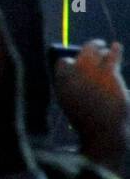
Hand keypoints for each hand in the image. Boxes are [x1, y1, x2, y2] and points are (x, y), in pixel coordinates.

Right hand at [54, 39, 128, 173]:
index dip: (71, 61)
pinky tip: (116, 47)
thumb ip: (73, 87)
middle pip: (80, 53)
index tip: (77, 62)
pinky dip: (114, 50)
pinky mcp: (109, 74)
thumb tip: (76, 74)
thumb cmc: (89, 123)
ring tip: (105, 48)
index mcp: (62, 82)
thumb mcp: (72, 104)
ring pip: (94, 51)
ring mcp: (91, 72)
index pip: (63, 62)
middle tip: (95, 46)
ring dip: (100, 48)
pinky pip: (111, 56)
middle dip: (88, 48)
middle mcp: (73, 73)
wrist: (104, 132)